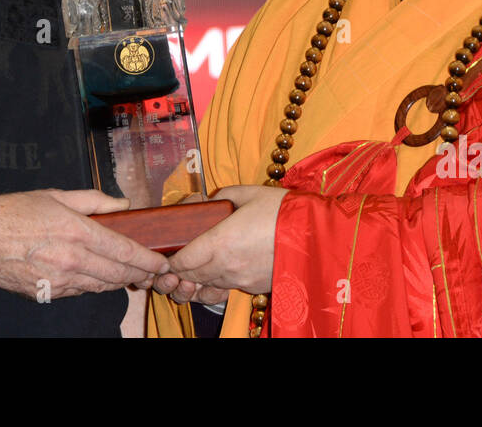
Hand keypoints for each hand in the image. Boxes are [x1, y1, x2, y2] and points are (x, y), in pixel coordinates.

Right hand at [0, 189, 169, 300]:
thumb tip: (122, 205)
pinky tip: (93, 276)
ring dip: (117, 282)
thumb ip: (94, 200)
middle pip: (117, 275)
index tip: (162, 263)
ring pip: (99, 287)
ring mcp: (57, 281)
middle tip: (153, 272)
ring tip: (129, 275)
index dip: (148, 260)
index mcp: (76, 231)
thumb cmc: (13, 212)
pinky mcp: (45, 294)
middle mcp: (70, 259)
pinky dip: (90, 285)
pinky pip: (77, 292)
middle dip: (140, 275)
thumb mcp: (57, 195)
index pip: (123, 251)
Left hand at [158, 185, 287, 296]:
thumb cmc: (281, 209)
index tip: (166, 254)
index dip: (170, 260)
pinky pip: (226, 288)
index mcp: (220, 242)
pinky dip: (215, 283)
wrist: (315, 232)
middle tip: (174, 261)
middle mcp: (227, 266)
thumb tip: (207, 201)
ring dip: (196, 279)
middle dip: (179, 271)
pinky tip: (216, 272)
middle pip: (191, 276)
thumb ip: (222, 197)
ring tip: (192, 268)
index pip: (182, 260)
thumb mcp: (248, 193)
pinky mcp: (255, 287)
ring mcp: (241, 280)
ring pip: (207, 284)